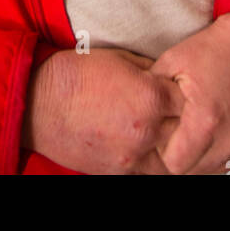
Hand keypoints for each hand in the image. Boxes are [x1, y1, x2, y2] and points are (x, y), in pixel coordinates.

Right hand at [23, 46, 183, 173]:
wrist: (40, 102)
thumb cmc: (78, 73)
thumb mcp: (121, 59)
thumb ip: (151, 71)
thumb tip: (170, 78)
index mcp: (150, 96)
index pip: (188, 99)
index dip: (187, 92)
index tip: (183, 89)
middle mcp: (147, 129)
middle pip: (185, 129)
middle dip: (183, 119)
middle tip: (176, 110)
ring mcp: (134, 155)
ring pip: (172, 157)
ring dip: (172, 145)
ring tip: (165, 132)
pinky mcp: (120, 171)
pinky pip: (150, 170)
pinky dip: (153, 160)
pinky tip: (148, 147)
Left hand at [151, 11, 229, 174]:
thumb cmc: (218, 46)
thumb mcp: (174, 60)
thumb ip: (153, 92)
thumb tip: (139, 114)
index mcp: (207, 120)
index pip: (175, 165)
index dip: (166, 150)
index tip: (167, 131)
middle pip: (195, 171)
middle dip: (184, 154)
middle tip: (182, 128)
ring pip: (217, 168)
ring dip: (205, 154)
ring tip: (202, 124)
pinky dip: (225, 148)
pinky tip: (221, 123)